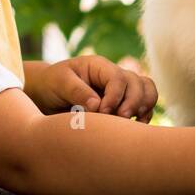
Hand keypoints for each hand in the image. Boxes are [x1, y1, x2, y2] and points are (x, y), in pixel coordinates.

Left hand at [25, 55, 156, 120]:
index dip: (115, 96)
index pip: (119, 78)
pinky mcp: (123, 103)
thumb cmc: (52, 84)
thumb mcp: (59, 83)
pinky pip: (145, 104)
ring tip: (132, 122)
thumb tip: (97, 105)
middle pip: (138, 83)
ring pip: (147, 90)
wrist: (47, 94)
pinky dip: (145, 115)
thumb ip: (77, 92)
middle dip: (133, 102)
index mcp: (100, 66)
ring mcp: (122, 89)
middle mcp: (115, 75)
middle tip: (120, 119)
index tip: (103, 112)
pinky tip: (136, 127)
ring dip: (144, 106)